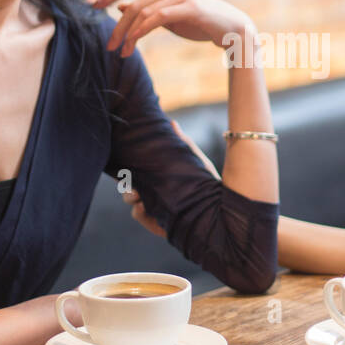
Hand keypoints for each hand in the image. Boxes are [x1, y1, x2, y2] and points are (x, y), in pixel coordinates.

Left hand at [85, 0, 253, 57]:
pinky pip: (157, 18)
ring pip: (142, 10)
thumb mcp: (169, 17)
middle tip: (107, 43)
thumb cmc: (201, 23)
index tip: (91, 6)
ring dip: (127, 33)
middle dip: (115, 20)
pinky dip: (140, 32)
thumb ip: (147, 11)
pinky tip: (132, 44)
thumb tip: (121, 8)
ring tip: (120, 52)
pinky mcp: (190, 6)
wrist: (233, 29)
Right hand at [122, 120, 220, 237]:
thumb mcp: (196, 162)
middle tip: (128, 178)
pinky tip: (143, 205)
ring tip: (136, 192)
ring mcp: (153, 208)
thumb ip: (184, 143)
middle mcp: (155, 192)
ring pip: (130, 199)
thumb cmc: (208, 184)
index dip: (131, 165)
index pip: (140, 170)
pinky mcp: (155, 222)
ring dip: (129, 194)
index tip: (128, 159)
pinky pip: (137, 214)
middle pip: (130, 183)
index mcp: (162, 178)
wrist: (218, 210)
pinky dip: (138, 209)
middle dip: (126, 180)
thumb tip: (172, 122)